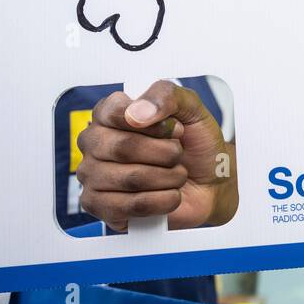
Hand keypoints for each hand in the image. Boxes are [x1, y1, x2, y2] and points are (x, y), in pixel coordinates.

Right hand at [77, 80, 237, 231]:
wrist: (211, 182)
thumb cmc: (195, 144)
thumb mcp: (191, 108)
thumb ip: (166, 96)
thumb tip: (136, 114)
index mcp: (110, 113)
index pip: (114, 111)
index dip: (154, 124)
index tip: (177, 130)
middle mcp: (94, 142)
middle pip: (123, 147)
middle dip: (166, 153)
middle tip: (178, 154)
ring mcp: (92, 176)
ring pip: (131, 178)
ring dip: (168, 178)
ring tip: (177, 175)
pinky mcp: (100, 207)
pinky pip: (131, 206)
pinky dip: (162, 201)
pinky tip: (171, 195)